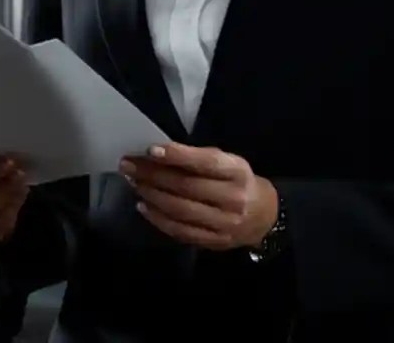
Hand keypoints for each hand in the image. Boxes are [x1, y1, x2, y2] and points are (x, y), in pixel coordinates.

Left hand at [119, 143, 277, 251]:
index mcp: (238, 172)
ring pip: (180, 210)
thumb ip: (201, 160)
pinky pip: (180, 231)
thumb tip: (159, 155)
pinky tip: (143, 206)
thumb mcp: (230, 164)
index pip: (206, 163)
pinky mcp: (214, 242)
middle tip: (128, 165)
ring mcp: (224, 223)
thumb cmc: (240, 183)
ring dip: (152, 195)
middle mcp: (233, 198)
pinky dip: (158, 219)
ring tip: (133, 183)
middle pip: (187, 187)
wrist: (265, 218)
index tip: (151, 150)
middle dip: (153, 175)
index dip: (178, 156)